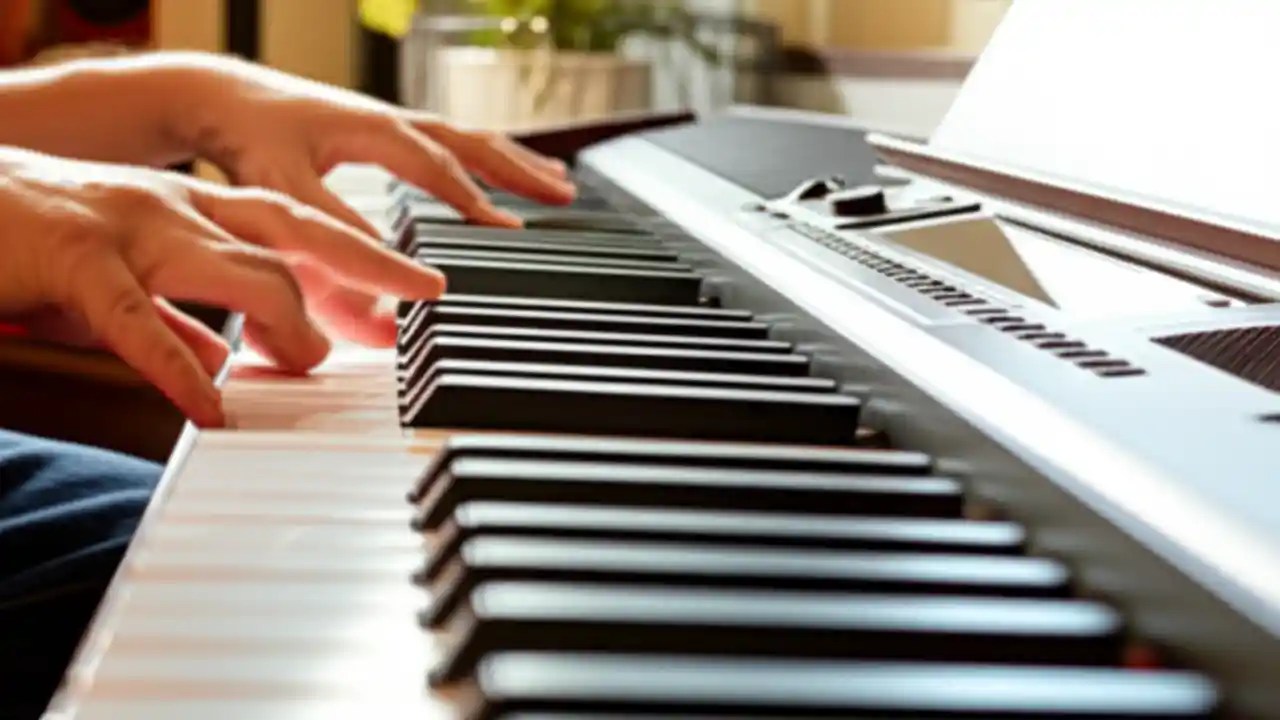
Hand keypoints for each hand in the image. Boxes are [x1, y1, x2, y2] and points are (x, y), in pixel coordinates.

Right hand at [0, 147, 444, 426]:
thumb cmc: (33, 248)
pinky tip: (209, 409)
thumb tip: (227, 364)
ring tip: (311, 366)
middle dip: (369, 261)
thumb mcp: (122, 283)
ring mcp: (130, 227)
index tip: (416, 283)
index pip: (298, 224)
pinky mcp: (75, 261)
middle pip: (296, 231)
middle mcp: (176, 207)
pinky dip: (180, 368)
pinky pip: (140, 320)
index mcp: (191, 210)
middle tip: (424, 291)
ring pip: (242, 268)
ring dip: (290, 323)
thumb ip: (177, 319)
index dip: (363, 251)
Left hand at [161, 53, 576, 344]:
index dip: (477, 204)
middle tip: (566, 196)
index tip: (515, 235)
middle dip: (520, 172)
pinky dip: (485, 160)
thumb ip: (330, 244)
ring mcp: (394, 123)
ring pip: (469, 141)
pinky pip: (451, 144)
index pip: (441, 172)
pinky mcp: (387, 131)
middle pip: (473, 146)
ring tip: (556, 184)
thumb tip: (370, 303)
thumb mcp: (285, 194)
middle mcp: (394, 122)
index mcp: (377, 131)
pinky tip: (496, 175)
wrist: (222, 95)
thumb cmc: (250, 139)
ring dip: (513, 163)